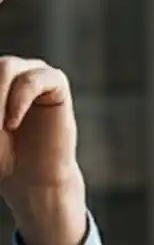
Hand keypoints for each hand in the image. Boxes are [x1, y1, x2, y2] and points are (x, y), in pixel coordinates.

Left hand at [0, 56, 85, 244]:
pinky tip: (12, 124)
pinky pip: (32, 80)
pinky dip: (17, 101)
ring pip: (6, 67)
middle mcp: (11, 69)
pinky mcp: (57, 82)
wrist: (31, 177)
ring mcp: (34, 73)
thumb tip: (1, 98)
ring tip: (0, 128)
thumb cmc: (1, 154)